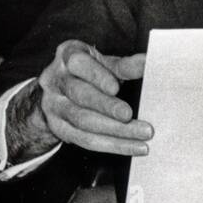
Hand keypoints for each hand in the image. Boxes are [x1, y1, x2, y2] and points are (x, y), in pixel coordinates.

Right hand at [26, 40, 149, 155]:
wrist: (60, 89)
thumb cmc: (90, 71)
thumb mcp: (104, 63)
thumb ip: (125, 65)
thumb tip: (148, 62)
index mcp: (67, 56)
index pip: (78, 64)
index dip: (96, 76)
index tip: (115, 88)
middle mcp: (56, 80)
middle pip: (80, 96)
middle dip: (107, 107)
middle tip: (129, 115)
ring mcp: (54, 106)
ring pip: (84, 121)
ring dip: (116, 130)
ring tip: (143, 134)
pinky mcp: (59, 128)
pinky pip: (86, 140)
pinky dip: (113, 145)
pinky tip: (135, 147)